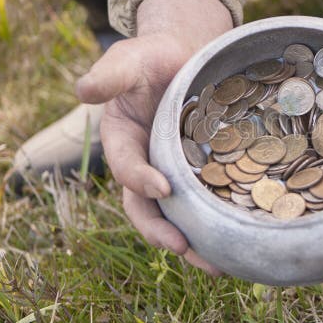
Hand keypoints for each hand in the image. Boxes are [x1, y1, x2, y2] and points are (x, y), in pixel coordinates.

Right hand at [76, 0, 231, 274]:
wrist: (184, 57)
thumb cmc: (151, 57)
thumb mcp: (129, 59)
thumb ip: (109, 74)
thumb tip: (83, 90)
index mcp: (122, 141)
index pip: (126, 166)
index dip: (140, 179)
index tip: (163, 187)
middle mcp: (144, 164)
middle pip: (145, 207)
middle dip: (161, 230)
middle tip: (183, 247)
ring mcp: (172, 172)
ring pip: (176, 216)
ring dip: (193, 243)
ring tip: (217, 265)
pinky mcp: (199, 174)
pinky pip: (203, 205)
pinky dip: (217, 225)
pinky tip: (239, 243)